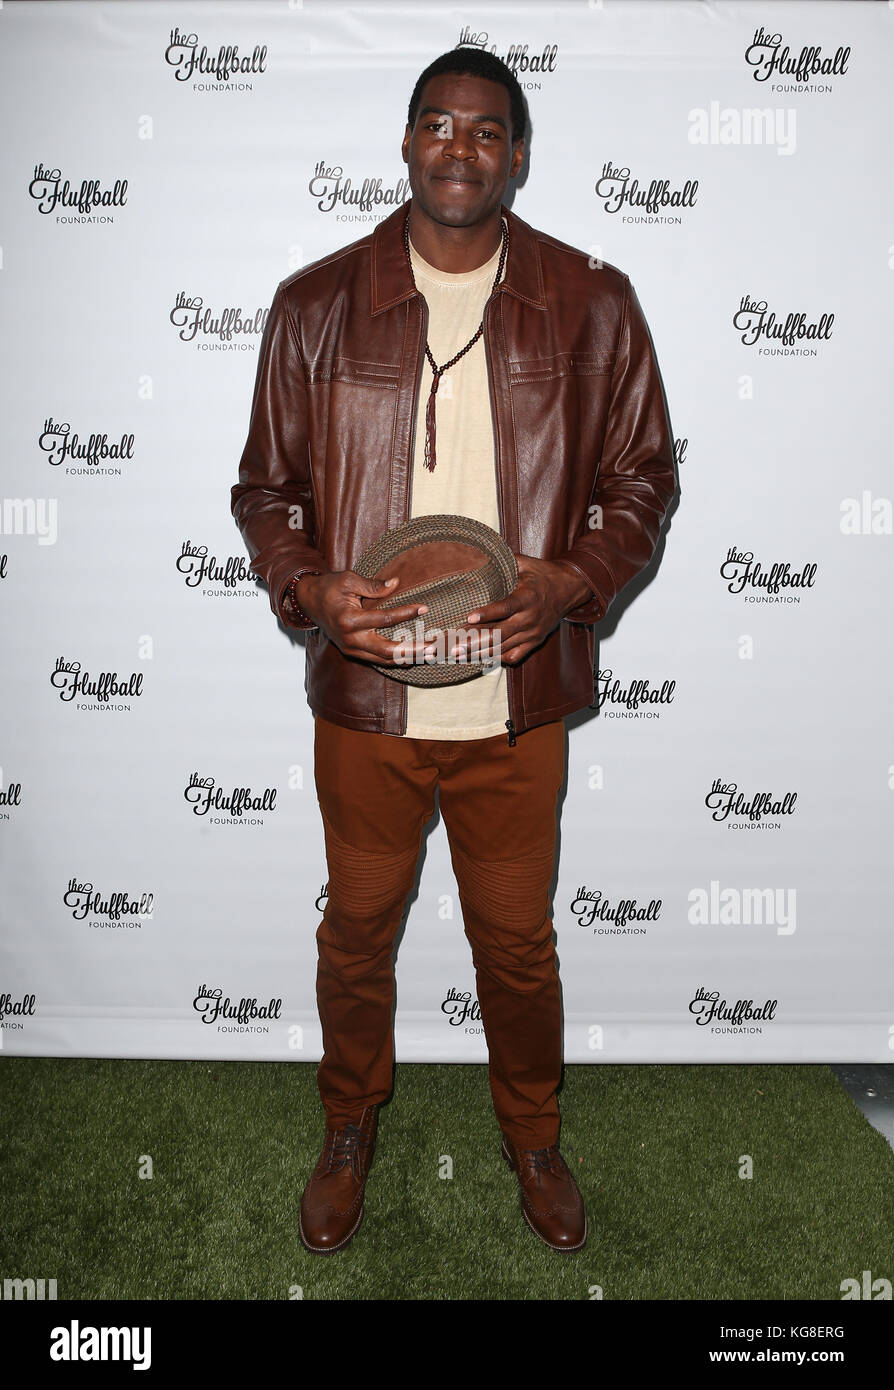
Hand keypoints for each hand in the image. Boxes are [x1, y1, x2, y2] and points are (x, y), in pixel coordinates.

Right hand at [295, 571, 436, 665]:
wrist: (309, 602)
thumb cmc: (329, 588)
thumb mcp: (348, 579)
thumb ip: (372, 585)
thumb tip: (396, 583)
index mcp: (349, 620)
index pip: (384, 619)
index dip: (406, 613)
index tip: (425, 608)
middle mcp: (350, 639)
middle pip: (387, 651)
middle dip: (412, 650)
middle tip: (433, 646)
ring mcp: (351, 649)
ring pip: (384, 661)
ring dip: (408, 658)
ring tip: (428, 653)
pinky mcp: (353, 652)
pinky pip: (378, 660)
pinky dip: (396, 660)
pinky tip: (413, 655)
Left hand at [457, 555, 591, 664]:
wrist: (570, 588)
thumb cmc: (543, 574)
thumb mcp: (525, 563)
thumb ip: (503, 560)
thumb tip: (478, 552)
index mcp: (527, 597)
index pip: (506, 607)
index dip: (487, 613)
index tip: (469, 617)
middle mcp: (530, 618)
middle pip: (500, 634)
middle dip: (474, 642)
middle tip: (453, 647)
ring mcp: (533, 632)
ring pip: (503, 647)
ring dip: (479, 652)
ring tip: (458, 654)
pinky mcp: (535, 641)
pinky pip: (514, 655)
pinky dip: (496, 657)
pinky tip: (479, 656)